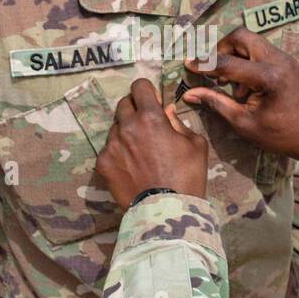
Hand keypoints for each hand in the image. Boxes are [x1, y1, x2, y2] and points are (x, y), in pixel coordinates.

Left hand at [96, 78, 208, 209]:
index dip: (146, 91)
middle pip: (123, 104)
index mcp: (150, 117)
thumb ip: (179, 122)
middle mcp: (127, 127)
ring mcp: (111, 145)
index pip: (139, 87)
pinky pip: (108, 149)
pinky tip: (130, 165)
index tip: (152, 101)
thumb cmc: (187, 176)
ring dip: (126, 131)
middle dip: (135, 109)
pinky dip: (118, 152)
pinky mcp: (103, 164)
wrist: (167, 211)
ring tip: (139, 150)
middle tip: (146, 125)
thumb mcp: (195, 145)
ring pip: (115, 127)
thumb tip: (167, 111)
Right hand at [183, 28, 298, 163]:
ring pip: (251, 41)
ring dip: (235, 56)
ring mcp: (285, 58)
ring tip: (232, 85)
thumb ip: (217, 103)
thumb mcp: (244, 123)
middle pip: (241, 36)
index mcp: (268, 77)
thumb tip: (190, 93)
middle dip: (221, 49)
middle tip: (214, 70)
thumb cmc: (282, 135)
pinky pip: (261, 51)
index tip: (188, 65)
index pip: (228, 63)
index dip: (204, 64)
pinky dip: (247, 61)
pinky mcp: (287, 61)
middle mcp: (278, 60)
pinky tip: (246, 87)